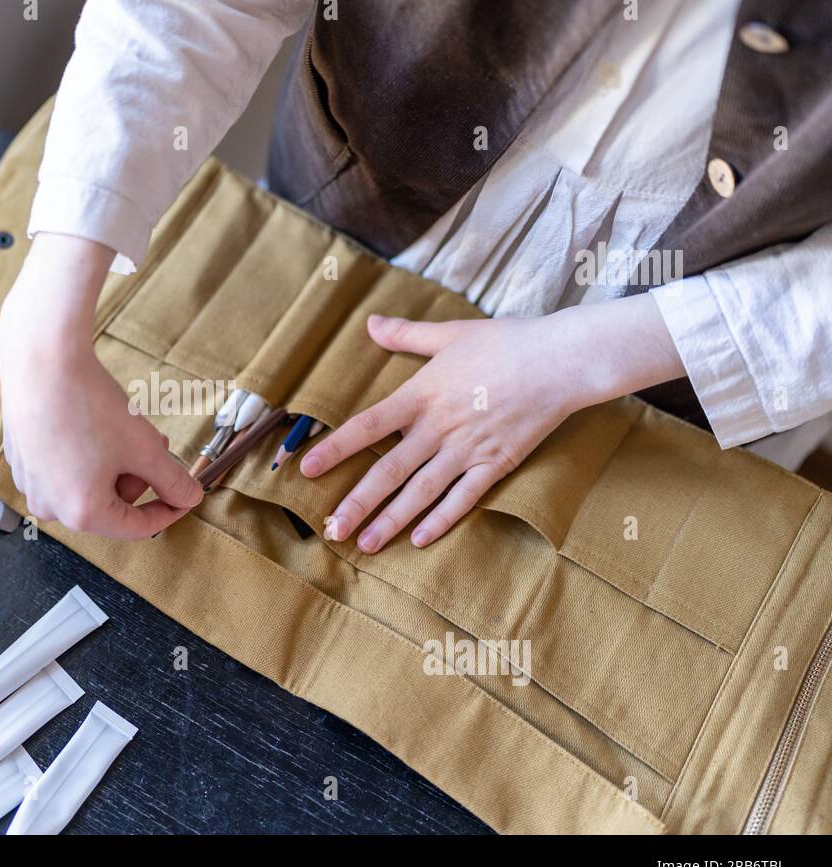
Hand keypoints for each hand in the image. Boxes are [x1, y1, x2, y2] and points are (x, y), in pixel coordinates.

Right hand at [0, 233, 201, 537]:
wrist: (41, 361)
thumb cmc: (89, 406)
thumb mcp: (144, 447)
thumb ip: (172, 481)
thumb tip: (189, 498)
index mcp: (82, 513)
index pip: (137, 527)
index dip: (168, 511)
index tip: (185, 495)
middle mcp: (50, 507)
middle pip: (110, 506)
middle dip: (137, 478)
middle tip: (154, 446)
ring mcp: (30, 484)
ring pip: (87, 487)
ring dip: (113, 465)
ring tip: (125, 431)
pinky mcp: (21, 460)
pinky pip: (62, 469)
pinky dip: (85, 455)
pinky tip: (91, 424)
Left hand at [301, 294, 684, 551]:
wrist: (561, 360)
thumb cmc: (506, 341)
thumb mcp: (451, 333)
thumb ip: (407, 334)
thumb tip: (371, 323)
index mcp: (421, 393)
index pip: (367, 426)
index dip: (335, 449)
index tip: (306, 469)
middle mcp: (438, 427)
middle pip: (389, 471)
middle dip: (358, 503)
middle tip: (332, 530)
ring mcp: (468, 449)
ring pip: (421, 492)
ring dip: (391, 521)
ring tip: (366, 544)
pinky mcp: (497, 463)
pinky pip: (464, 498)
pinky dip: (441, 520)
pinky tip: (419, 539)